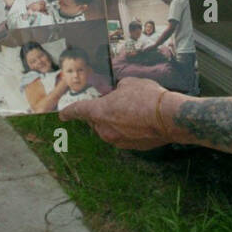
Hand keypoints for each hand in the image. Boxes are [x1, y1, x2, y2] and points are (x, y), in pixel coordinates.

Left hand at [58, 77, 172, 150]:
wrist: (169, 118)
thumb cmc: (148, 97)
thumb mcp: (129, 84)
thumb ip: (118, 89)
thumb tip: (118, 92)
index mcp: (99, 111)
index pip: (78, 110)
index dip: (69, 112)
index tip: (63, 114)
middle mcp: (104, 129)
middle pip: (95, 121)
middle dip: (102, 113)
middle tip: (116, 103)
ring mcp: (117, 141)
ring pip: (109, 130)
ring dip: (115, 122)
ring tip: (133, 111)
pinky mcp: (131, 147)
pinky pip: (123, 137)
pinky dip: (128, 130)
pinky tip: (141, 122)